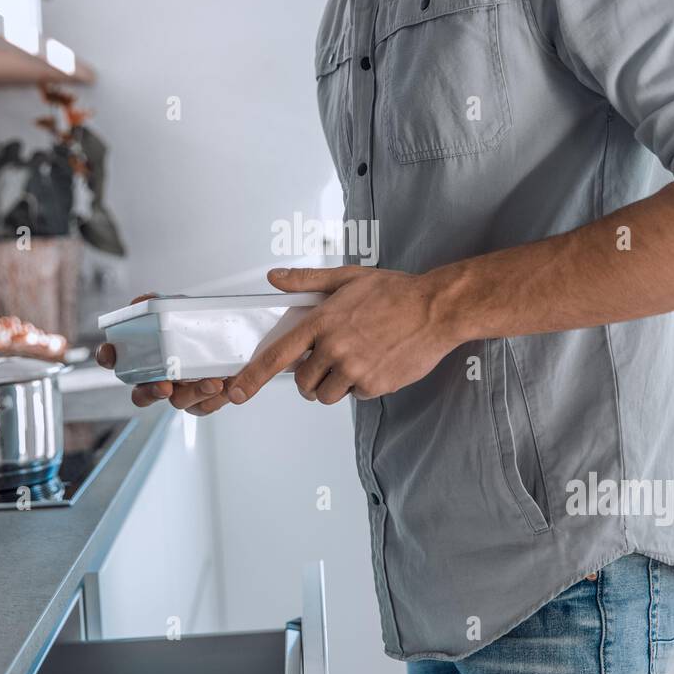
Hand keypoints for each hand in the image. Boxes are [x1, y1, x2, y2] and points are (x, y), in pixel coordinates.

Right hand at [95, 293, 229, 414]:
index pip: (114, 358)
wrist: (233, 334)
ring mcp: (178, 390)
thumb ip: (152, 302)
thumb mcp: (174, 305)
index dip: (107, 357)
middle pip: (142, 395)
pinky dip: (213, 400)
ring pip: (178, 402)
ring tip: (213, 382)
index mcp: (142, 354)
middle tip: (165, 386)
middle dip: (151, 392)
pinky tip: (225, 387)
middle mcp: (156, 376)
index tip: (111, 352)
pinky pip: (203, 407)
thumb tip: (139, 303)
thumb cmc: (195, 322)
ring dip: (194, 393)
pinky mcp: (201, 399)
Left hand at [224, 265, 452, 406]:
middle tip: (327, 363)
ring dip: (333, 385)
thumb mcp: (348, 278)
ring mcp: (355, 369)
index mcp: (323, 322)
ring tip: (353, 363)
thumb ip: (307, 280)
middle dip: (310, 377)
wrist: (436, 309)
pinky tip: (376, 363)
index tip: (237, 392)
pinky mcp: (375, 385)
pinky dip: (361, 386)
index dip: (253, 377)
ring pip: (327, 394)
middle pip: (303, 382)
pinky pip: (356, 396)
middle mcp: (335, 348)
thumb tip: (275, 278)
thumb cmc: (396, 291)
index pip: (278, 355)